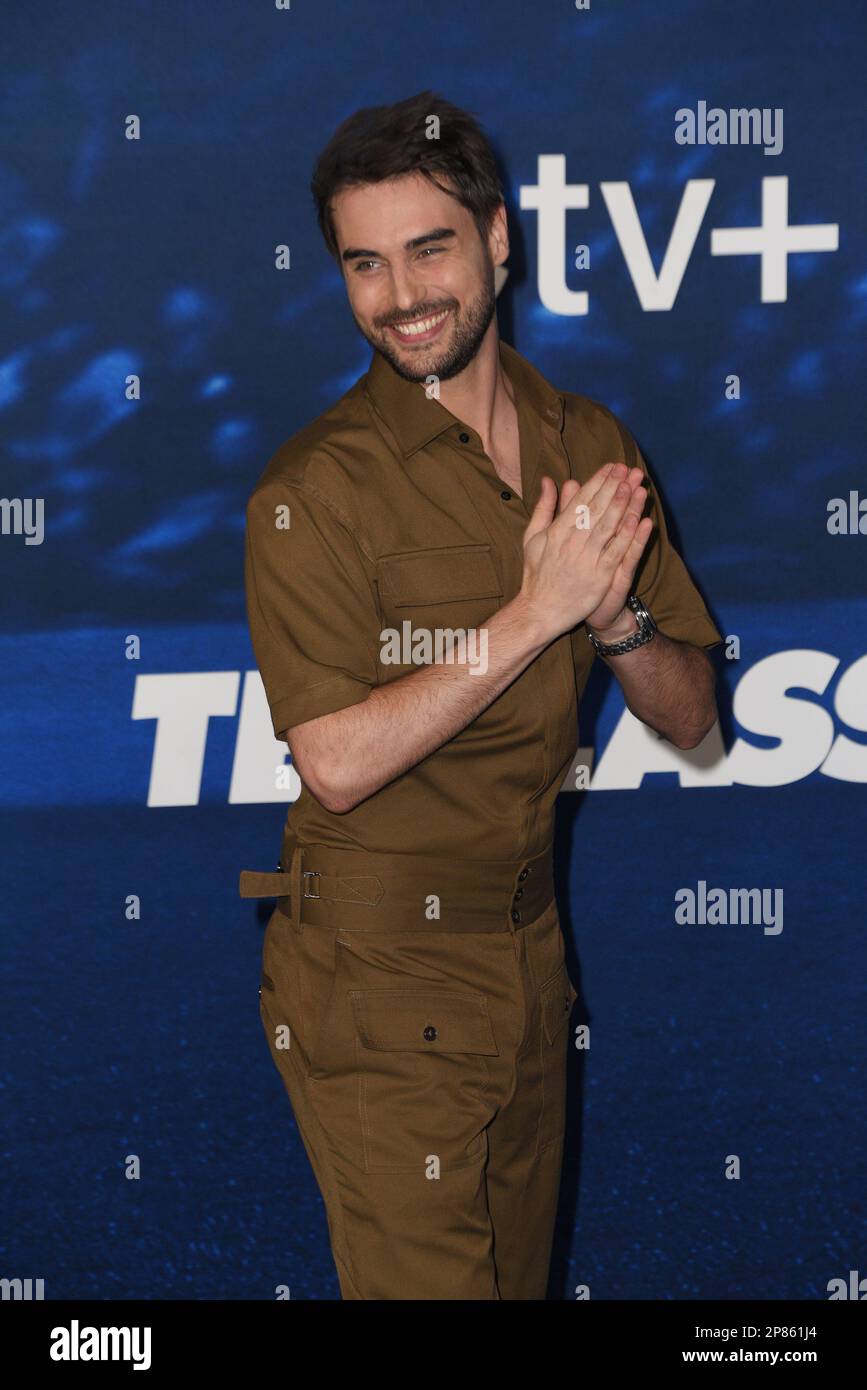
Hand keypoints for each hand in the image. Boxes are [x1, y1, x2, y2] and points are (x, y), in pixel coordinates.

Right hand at [519, 461, 653, 644]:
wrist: (540, 610)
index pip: (581, 500)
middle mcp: (572, 542)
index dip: (598, 481)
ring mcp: (587, 559)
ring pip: (609, 526)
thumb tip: (547, 480)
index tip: (612, 466)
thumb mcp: (532, 537)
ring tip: (636, 485)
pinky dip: (629, 535)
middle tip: (629, 468)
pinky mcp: (600, 576)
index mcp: (557, 530)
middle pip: (597, 509)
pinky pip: (617, 551)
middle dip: (614, 486)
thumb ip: (543, 508)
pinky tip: (641, 519)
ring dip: (624, 504)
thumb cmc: (536, 573)